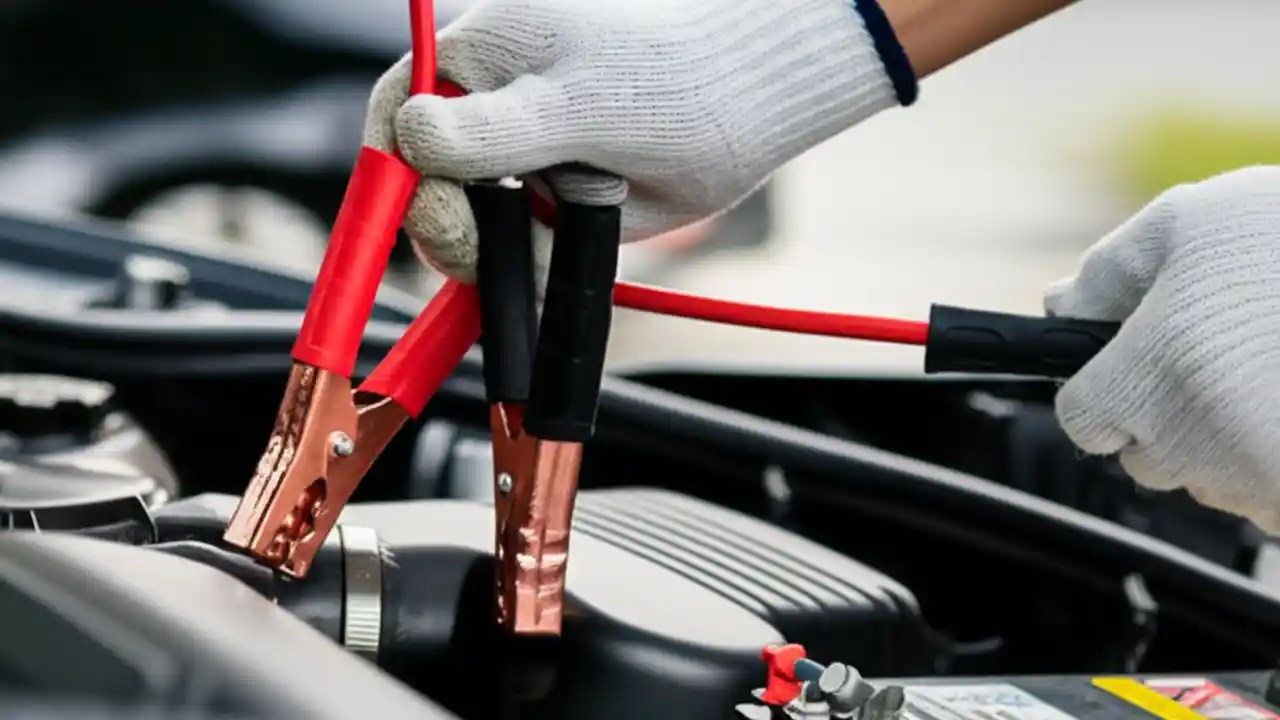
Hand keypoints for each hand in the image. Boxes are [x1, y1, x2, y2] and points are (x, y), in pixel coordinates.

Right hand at [363, 0, 915, 282]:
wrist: (751, 102)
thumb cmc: (676, 81)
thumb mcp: (578, 105)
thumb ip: (492, 131)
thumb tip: (411, 138)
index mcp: (482, 57)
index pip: (397, 117)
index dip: (396, 175)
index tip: (429, 220)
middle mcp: (492, 107)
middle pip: (424, 184)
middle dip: (452, 224)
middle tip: (493, 244)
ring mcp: (522, 157)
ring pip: (471, 227)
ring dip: (499, 249)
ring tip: (559, 225)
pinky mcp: (553, 200)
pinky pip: (519, 248)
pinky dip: (533, 262)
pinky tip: (567, 242)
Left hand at [1045, 166, 1279, 531]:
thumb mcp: (1192, 223)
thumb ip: (1109, 271)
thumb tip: (1060, 306)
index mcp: (1154, 375)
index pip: (1082, 421)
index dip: (1104, 388)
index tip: (1136, 364)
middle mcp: (1197, 441)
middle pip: (1143, 456)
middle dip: (1165, 416)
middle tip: (1223, 355)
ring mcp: (1256, 482)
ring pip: (1207, 480)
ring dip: (1224, 441)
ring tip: (1273, 370)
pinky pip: (1266, 501)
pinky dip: (1276, 464)